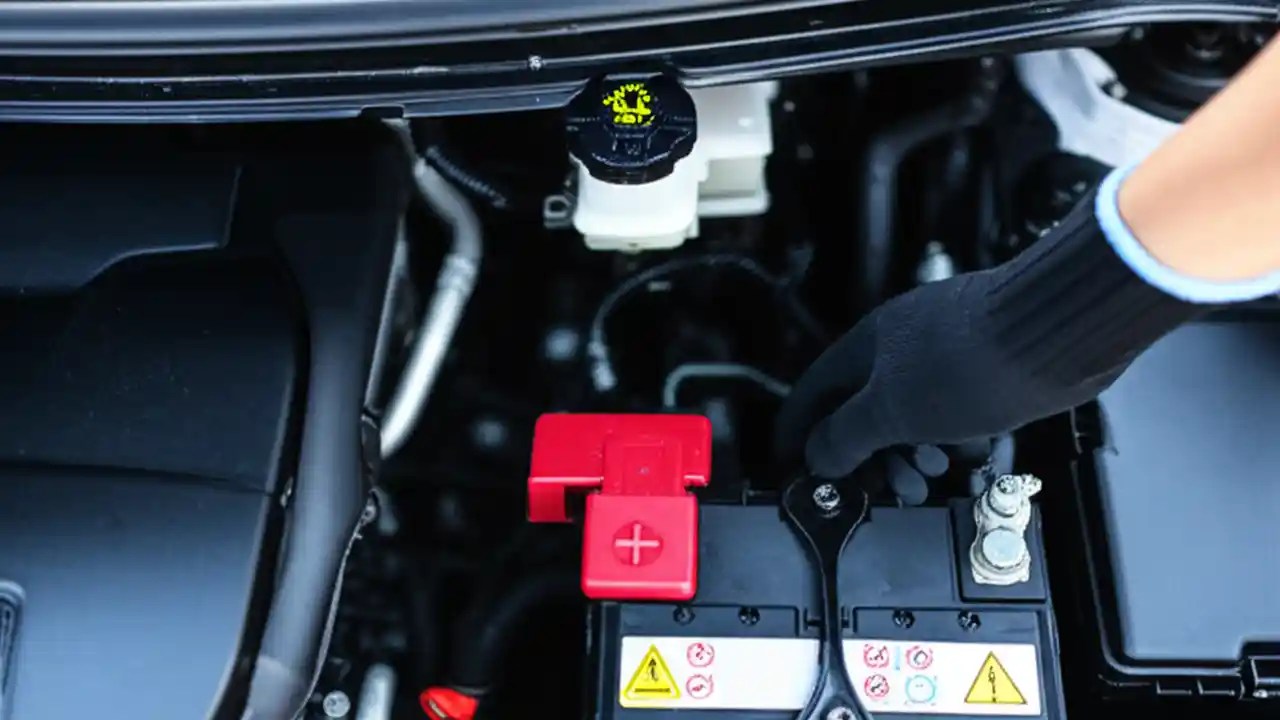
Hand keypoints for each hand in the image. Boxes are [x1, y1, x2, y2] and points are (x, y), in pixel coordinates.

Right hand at [775, 193, 1201, 477]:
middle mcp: (901, 345)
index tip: (792, 467)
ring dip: (916, 453)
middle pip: (865, 411)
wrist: (1057, 333)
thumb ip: (846, 436)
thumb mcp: (891, 412)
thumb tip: (817, 456)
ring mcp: (945, 354)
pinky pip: (954, 413)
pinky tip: (969, 455)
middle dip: (872, 458)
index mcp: (866, 345)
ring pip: (913, 416)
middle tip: (886, 490)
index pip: (812, 393)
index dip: (797, 434)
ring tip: (933, 477)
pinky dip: (954, 439)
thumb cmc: (972, 360)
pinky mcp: (986, 366)